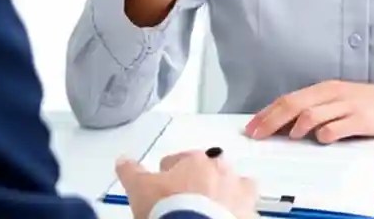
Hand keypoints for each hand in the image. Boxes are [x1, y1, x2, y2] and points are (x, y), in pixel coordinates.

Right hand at [116, 151, 257, 218]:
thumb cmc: (171, 210)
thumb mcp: (139, 189)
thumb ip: (131, 171)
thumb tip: (124, 161)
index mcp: (196, 161)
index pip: (180, 160)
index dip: (169, 173)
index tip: (164, 185)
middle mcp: (222, 173)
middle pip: (213, 170)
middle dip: (203, 180)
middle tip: (190, 199)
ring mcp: (239, 196)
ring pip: (238, 189)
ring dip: (229, 196)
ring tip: (214, 211)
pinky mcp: (250, 217)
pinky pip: (247, 214)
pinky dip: (238, 216)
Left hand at [244, 79, 373, 143]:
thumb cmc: (371, 103)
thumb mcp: (340, 102)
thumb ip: (317, 110)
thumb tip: (288, 126)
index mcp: (324, 89)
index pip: (288, 99)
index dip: (267, 113)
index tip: (252, 127)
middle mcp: (333, 94)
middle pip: (294, 105)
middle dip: (271, 120)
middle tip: (257, 134)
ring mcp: (347, 105)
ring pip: (312, 113)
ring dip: (296, 126)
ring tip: (288, 137)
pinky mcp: (362, 119)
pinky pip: (337, 126)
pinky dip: (325, 134)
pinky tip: (319, 139)